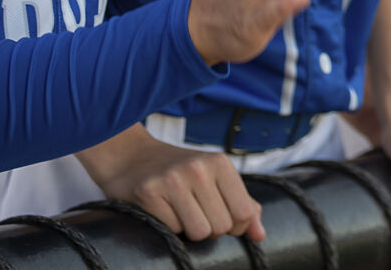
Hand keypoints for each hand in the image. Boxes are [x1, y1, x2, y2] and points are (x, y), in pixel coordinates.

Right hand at [76, 126, 262, 242]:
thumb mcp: (215, 178)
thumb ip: (242, 205)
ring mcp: (173, 180)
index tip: (221, 217)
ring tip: (181, 213)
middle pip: (221, 226)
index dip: (235, 225)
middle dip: (211, 229)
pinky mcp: (149, 193)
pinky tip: (162, 210)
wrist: (130, 155)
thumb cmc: (179, 170)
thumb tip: (260, 235)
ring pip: (199, 232)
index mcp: (220, 163)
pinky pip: (171, 230)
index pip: (244, 212)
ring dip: (189, 231)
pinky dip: (168, 227)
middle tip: (196, 214)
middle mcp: (199, 169)